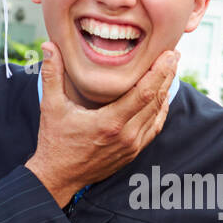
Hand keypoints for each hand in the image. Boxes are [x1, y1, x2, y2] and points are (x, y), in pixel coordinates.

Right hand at [25, 43, 173, 206]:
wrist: (58, 177)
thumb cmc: (54, 142)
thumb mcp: (51, 107)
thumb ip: (52, 74)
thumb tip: (48, 45)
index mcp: (109, 123)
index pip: (144, 93)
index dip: (159, 72)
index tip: (168, 54)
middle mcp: (126, 136)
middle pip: (156, 100)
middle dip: (167, 75)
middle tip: (174, 54)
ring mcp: (131, 146)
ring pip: (157, 114)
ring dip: (165, 90)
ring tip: (170, 69)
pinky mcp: (132, 152)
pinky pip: (153, 128)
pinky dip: (160, 110)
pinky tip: (162, 96)